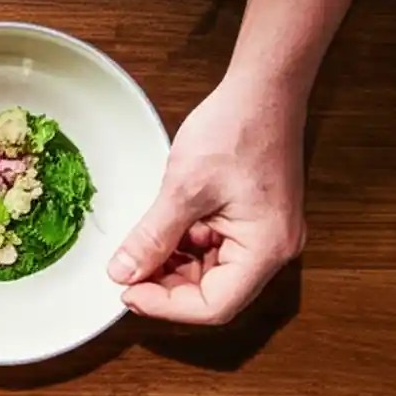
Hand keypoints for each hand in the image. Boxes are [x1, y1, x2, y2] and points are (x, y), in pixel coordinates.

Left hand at [106, 79, 307, 324]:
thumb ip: (152, 237)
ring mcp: (265, 235)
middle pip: (214, 294)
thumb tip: (122, 273)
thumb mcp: (182, 188)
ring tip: (138, 250)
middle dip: (166, 287)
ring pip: (212, 273)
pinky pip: (215, 249)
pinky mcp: (252, 221)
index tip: (127, 292)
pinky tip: (160, 232)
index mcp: (266, 248)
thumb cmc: (236, 129)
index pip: (214, 305)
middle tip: (125, 273)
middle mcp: (273, 250)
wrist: (263, 89)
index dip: (166, 305)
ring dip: (173, 267)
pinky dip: (185, 247)